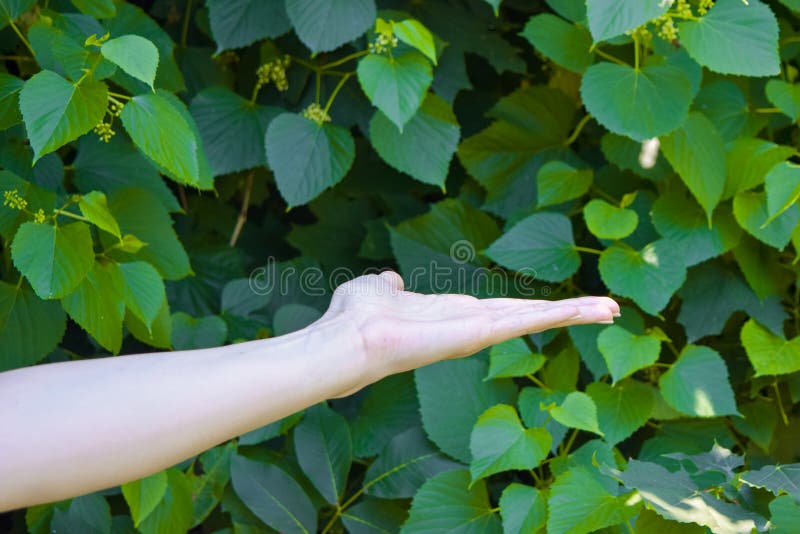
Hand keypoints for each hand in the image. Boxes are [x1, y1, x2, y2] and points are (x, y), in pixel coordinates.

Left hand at [319, 271, 618, 393]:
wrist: (347, 338)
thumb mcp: (378, 289)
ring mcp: (478, 332)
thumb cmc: (355, 317)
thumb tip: (391, 280)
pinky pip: (528, 321)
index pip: (501, 310)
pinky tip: (593, 309)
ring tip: (613, 308)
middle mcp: (470, 327)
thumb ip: (390, 285)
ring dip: (576, 312)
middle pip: (528, 315)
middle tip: (609, 307)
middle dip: (568, 311)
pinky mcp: (481, 332)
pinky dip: (562, 314)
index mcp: (451, 315)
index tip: (558, 304)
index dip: (531, 306)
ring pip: (535, 318)